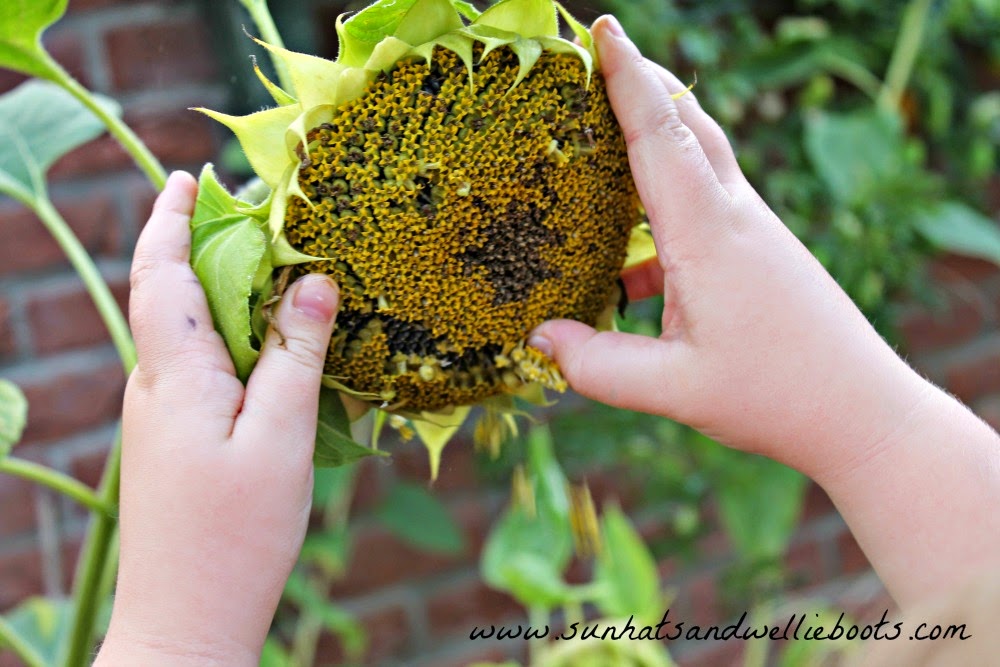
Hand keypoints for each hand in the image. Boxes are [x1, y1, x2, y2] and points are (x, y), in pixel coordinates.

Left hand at [96, 172, 339, 664]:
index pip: (161, 273)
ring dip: (223, 294)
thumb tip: (312, 281)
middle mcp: (155, 385)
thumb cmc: (236, 534)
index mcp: (175, 374)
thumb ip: (295, 355)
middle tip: (261, 215)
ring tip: (279, 274)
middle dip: (206, 245)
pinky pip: (200, 370)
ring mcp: (160, 416)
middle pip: (172, 294)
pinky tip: (274, 352)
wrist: (186, 621)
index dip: (171, 219)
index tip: (191, 177)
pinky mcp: (173, 441)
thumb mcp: (281, 437)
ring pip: (188, 334)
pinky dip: (232, 341)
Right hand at [530, 16, 928, 477]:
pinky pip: (703, 209)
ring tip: (602, 145)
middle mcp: (734, 217)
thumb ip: (598, 366)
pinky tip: (628, 270)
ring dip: (655, 141)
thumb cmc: (774, 396)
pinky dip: (662, 213)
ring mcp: (752, 231)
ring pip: (699, 160)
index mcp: (708, 234)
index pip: (660, 135)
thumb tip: (538, 339)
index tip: (602, 30)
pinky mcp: (759, 252)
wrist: (861, 411)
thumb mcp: (673, 388)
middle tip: (598, 59)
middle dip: (644, 84)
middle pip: (688, 124)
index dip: (627, 79)